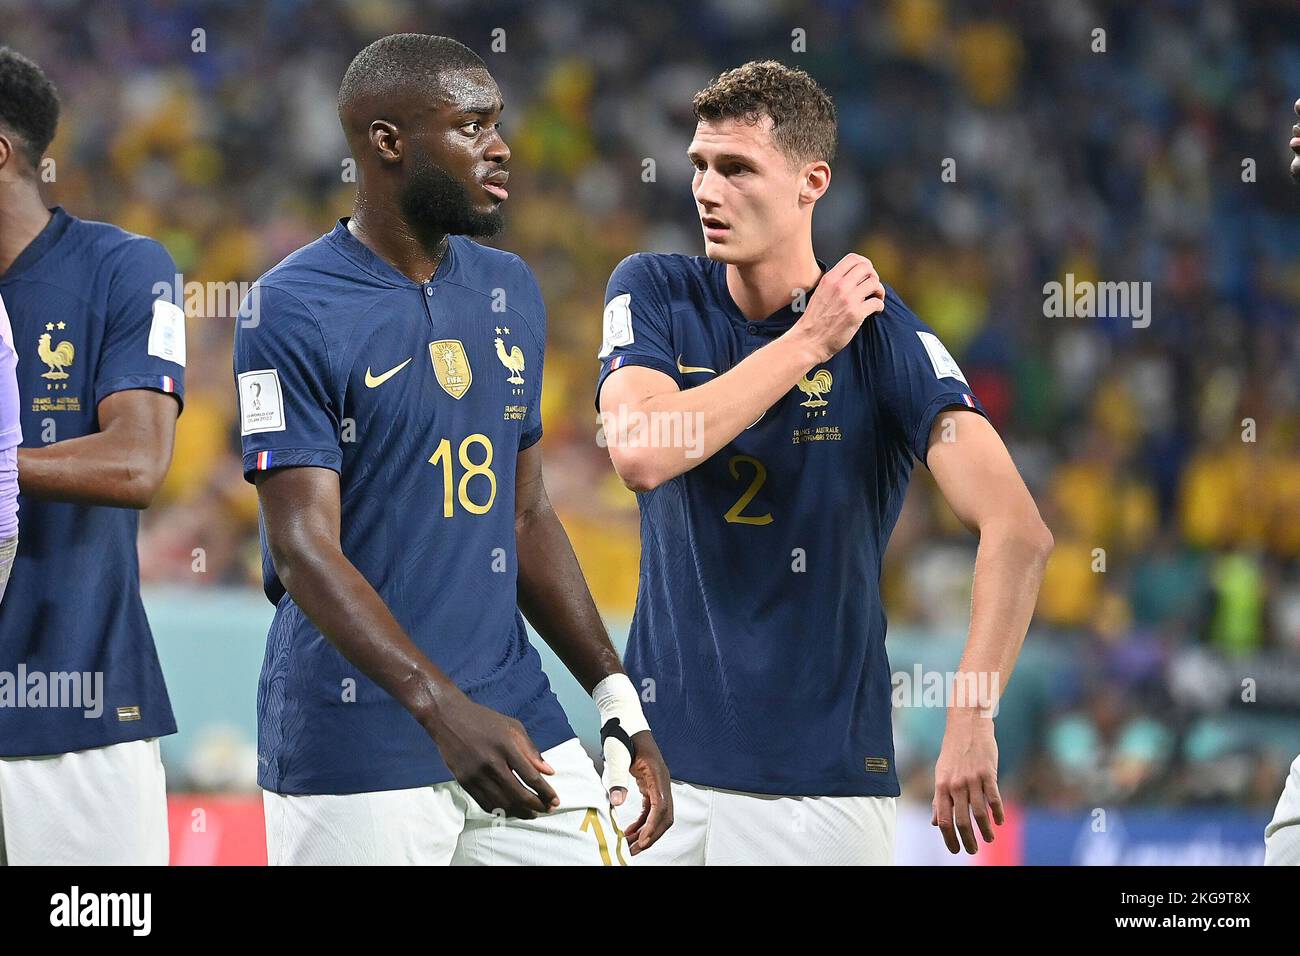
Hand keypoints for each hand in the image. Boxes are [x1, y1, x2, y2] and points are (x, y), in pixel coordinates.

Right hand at [427, 693, 559, 818]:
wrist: (449, 718)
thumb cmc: (485, 720)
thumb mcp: (513, 727)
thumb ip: (531, 750)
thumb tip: (549, 772)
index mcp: (507, 746)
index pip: (531, 777)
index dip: (546, 792)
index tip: (555, 800)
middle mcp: (492, 762)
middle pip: (519, 794)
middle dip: (537, 806)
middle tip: (547, 810)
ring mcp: (476, 774)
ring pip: (502, 803)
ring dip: (520, 812)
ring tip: (531, 814)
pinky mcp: (464, 781)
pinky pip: (485, 803)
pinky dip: (501, 811)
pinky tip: (511, 811)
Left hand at [619, 731, 673, 854]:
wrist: (625, 719)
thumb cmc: (621, 733)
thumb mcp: (616, 755)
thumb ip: (617, 778)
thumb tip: (616, 802)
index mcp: (657, 773)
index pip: (661, 807)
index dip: (653, 827)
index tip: (641, 841)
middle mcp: (662, 780)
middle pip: (665, 816)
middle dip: (651, 835)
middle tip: (634, 850)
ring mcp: (657, 783)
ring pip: (659, 815)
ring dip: (647, 831)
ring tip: (630, 845)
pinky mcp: (650, 784)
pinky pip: (651, 809)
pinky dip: (643, 822)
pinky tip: (630, 831)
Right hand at [788, 253, 885, 363]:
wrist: (808, 341)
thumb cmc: (814, 320)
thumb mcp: (820, 293)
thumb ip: (833, 284)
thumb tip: (851, 278)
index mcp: (830, 279)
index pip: (853, 258)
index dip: (865, 264)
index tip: (866, 274)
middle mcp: (839, 286)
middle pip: (867, 268)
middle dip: (874, 276)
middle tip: (872, 288)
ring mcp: (848, 299)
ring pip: (875, 283)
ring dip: (879, 291)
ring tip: (876, 299)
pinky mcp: (856, 314)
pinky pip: (877, 303)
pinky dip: (879, 306)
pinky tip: (874, 311)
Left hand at [931, 711, 1003, 853]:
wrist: (967, 725)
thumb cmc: (954, 753)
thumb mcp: (942, 774)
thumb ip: (940, 799)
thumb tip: (936, 822)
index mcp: (941, 786)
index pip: (943, 820)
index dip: (948, 838)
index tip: (954, 850)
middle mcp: (955, 784)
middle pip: (961, 821)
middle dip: (968, 840)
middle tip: (972, 850)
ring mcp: (972, 779)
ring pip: (979, 813)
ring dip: (985, 831)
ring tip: (988, 839)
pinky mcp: (988, 773)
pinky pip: (993, 798)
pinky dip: (997, 813)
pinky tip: (999, 822)